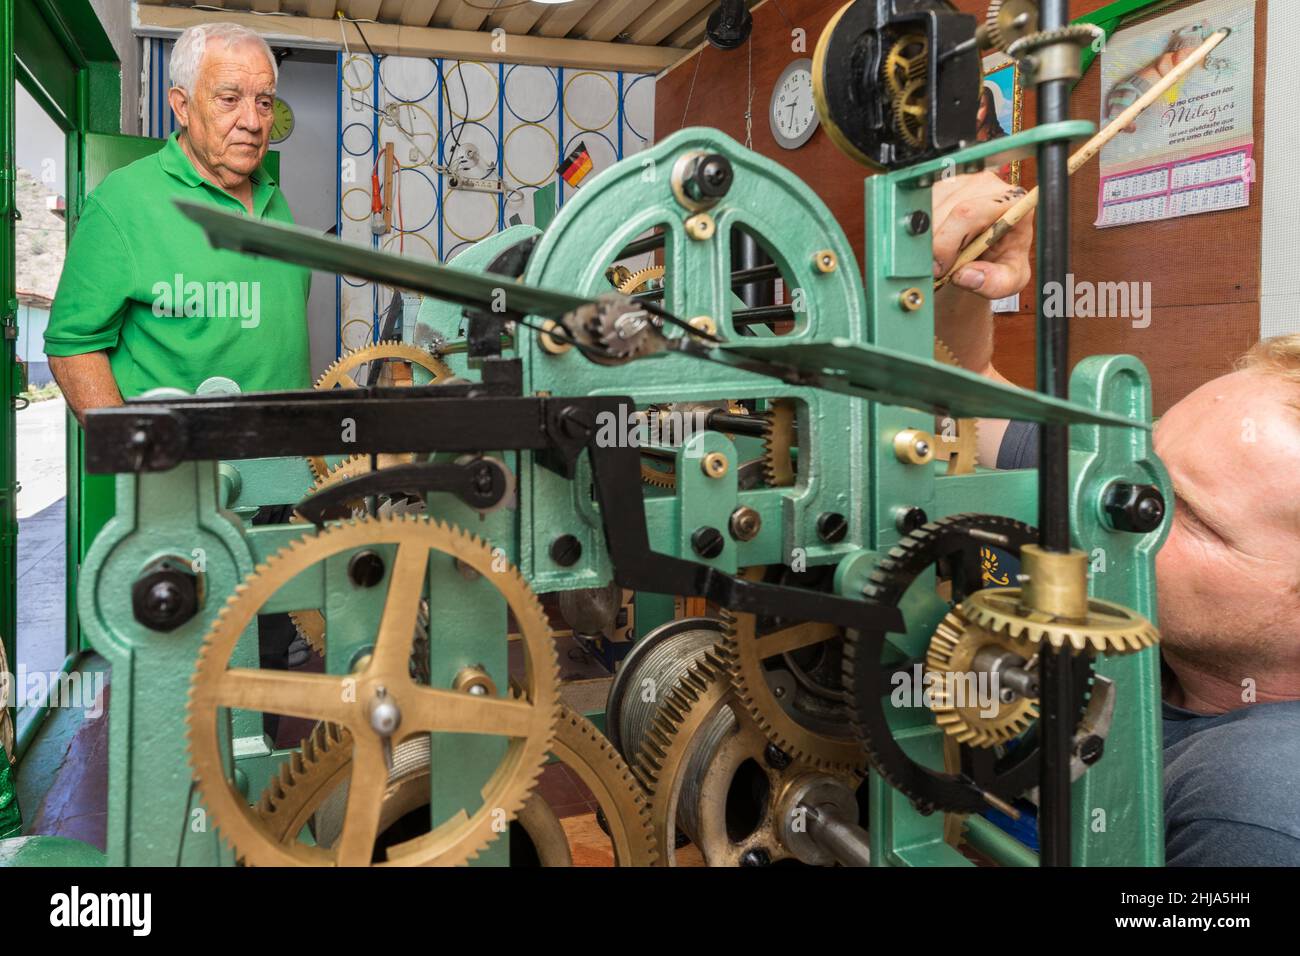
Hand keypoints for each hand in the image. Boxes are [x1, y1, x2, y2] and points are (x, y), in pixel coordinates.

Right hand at [930, 170, 1032, 299]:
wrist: (990, 252)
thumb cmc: (1003, 260)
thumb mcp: (1010, 279)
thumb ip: (995, 282)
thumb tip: (966, 275)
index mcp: (1010, 202)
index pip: (968, 213)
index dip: (947, 242)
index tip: (939, 268)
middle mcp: (986, 185)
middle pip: (943, 211)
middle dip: (934, 246)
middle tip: (936, 269)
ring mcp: (961, 182)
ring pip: (927, 210)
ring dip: (926, 240)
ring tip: (942, 257)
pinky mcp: (941, 186)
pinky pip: (918, 208)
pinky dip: (921, 233)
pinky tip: (935, 243)